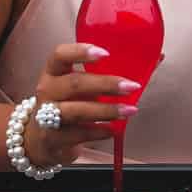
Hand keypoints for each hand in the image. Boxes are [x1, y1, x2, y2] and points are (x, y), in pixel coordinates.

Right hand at [21, 42, 137, 168]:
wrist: (37, 140)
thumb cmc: (66, 104)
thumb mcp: (79, 86)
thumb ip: (109, 73)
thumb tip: (155, 58)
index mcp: (53, 72)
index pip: (60, 55)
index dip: (81, 51)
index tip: (104, 53)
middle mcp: (47, 91)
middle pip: (75, 83)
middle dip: (105, 84)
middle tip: (131, 86)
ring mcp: (47, 116)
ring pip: (76, 110)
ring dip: (106, 110)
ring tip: (129, 111)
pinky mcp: (53, 139)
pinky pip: (80, 134)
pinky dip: (100, 131)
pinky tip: (113, 130)